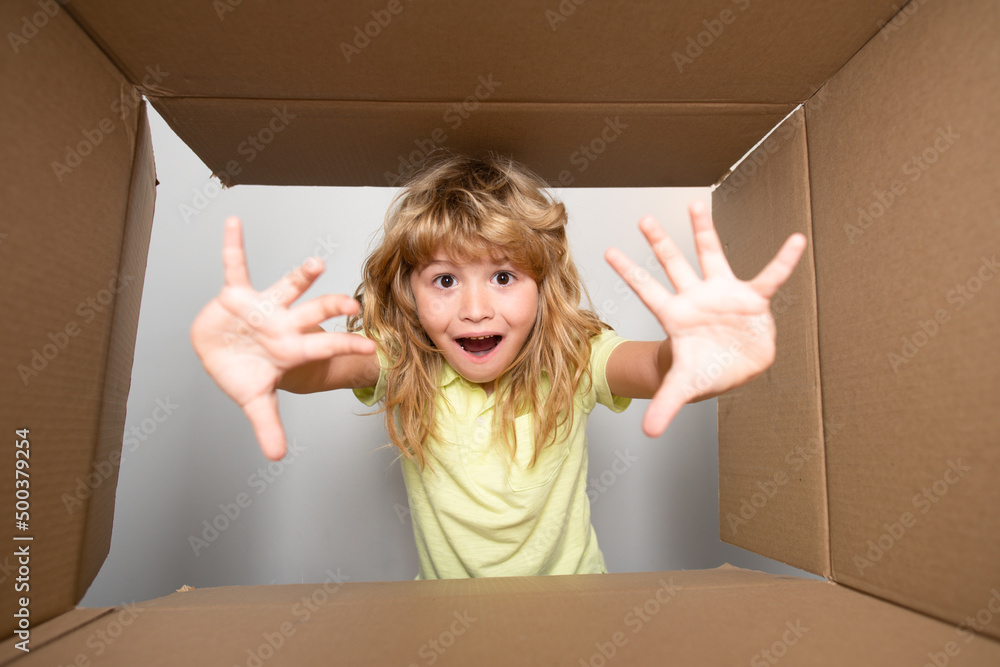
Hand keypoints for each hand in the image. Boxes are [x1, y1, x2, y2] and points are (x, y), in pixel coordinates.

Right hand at [190, 217, 375, 459]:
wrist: (226, 354)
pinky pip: (235, 266)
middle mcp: (284, 323)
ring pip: (288, 288)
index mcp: (291, 348)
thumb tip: (276, 457)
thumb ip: (267, 426)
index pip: (325, 345)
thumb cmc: (248, 372)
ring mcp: (264, 307)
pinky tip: (233, 223)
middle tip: (355, 306)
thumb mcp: (257, 401)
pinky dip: (232, 245)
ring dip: (301, 276)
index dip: (345, 347)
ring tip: (317, 264)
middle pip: (314, 313)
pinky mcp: (237, 295)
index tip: (371, 348)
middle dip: (333, 308)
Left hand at [605, 201, 806, 436]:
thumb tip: (648, 433)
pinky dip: (783, 261)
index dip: (629, 273)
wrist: (731, 367)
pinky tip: (796, 241)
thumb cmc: (704, 369)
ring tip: (695, 203)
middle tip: (644, 219)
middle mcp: (696, 298)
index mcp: (676, 316)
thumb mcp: (684, 387)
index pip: (647, 290)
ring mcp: (723, 294)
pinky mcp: (751, 299)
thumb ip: (666, 405)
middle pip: (674, 265)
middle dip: (660, 243)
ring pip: (711, 256)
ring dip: (704, 232)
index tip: (609, 252)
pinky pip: (770, 277)